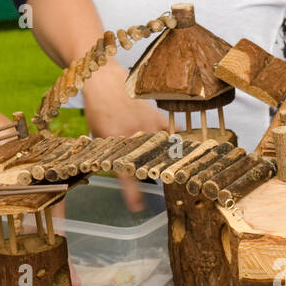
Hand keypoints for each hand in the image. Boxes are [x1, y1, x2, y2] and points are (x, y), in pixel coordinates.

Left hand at [81, 60, 168, 210]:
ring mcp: (148, 122)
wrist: (103, 78)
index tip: (137, 207)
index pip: (124, 172)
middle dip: (157, 176)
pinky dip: (179, 141)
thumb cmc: (98, 110)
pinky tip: (188, 149)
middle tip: (165, 188)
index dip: (131, 192)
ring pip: (165, 148)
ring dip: (170, 161)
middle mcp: (133, 132)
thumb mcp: (97, 136)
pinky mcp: (157, 115)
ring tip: (180, 173)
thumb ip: (108, 154)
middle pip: (150, 161)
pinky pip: (173, 132)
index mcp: (114, 138)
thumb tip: (121, 174)